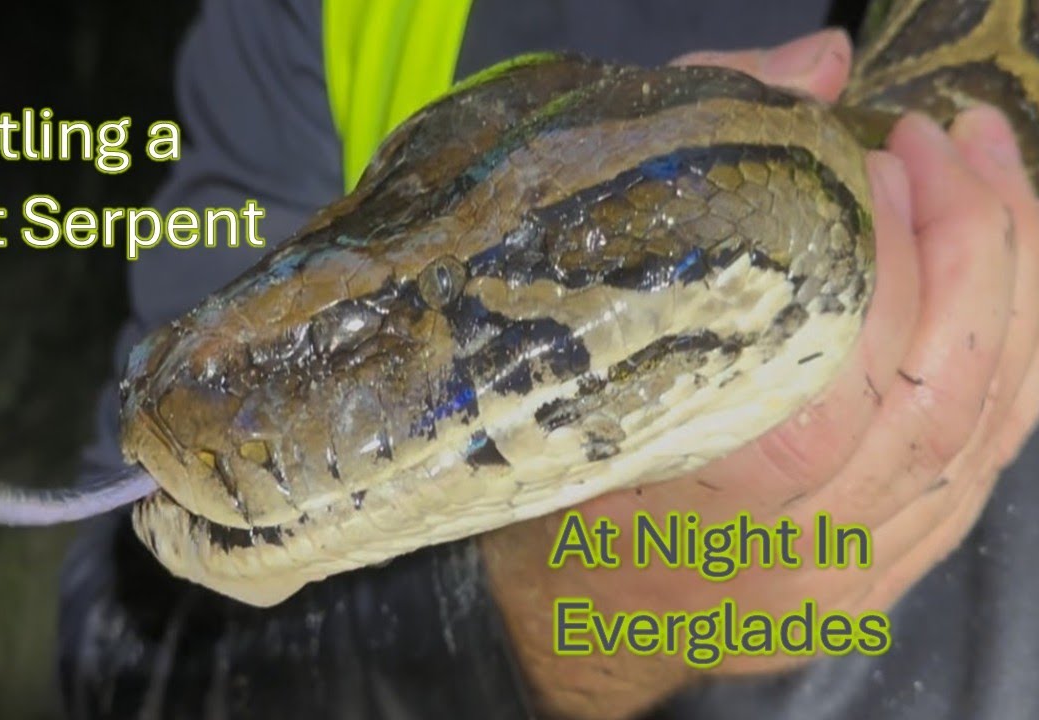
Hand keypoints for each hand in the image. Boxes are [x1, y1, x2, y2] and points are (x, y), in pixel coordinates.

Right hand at [478, 29, 1038, 719]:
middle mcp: (802, 547)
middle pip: (943, 393)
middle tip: (950, 143)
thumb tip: (812, 74)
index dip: (885, 257)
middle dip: (975, 245)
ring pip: (989, 425)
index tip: (872, 158)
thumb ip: (688, 196)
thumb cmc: (556, 478)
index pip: (841, 379)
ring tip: (996, 181)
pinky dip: (1016, 356)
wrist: (570, 621)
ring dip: (1016, 286)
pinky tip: (1005, 280)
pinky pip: (990, 459)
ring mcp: (861, 567)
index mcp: (707, 501)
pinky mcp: (894, 567)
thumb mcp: (581, 349)